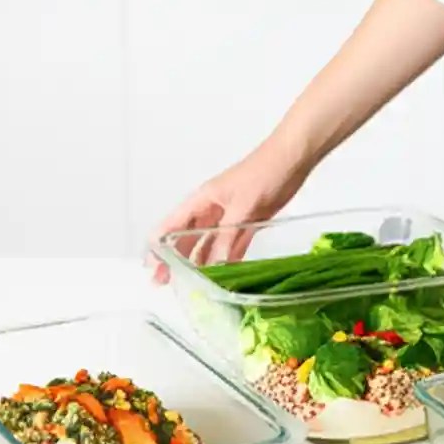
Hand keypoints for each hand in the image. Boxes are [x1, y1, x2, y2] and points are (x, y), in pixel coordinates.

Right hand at [147, 137, 309, 283]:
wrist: (292, 160)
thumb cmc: (265, 171)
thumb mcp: (243, 205)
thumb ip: (228, 234)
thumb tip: (214, 263)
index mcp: (204, 199)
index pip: (172, 224)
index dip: (159, 245)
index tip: (150, 265)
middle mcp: (213, 209)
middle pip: (187, 237)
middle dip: (175, 258)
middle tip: (164, 281)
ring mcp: (231, 216)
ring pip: (210, 243)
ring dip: (200, 262)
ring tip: (190, 283)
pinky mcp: (250, 221)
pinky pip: (234, 244)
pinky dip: (228, 258)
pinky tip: (223, 273)